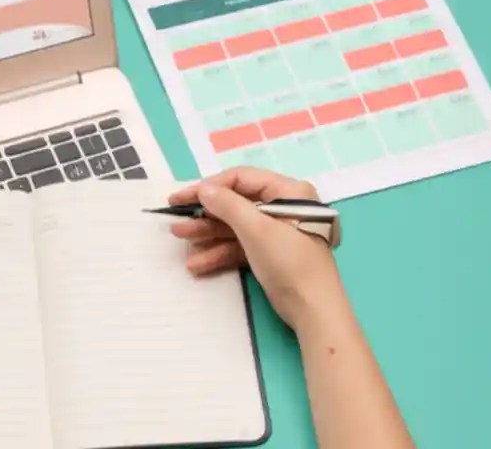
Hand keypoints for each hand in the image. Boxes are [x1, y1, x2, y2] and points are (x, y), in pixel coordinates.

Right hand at [168, 167, 346, 331]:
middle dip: (205, 215)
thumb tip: (203, 188)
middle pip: (235, 204)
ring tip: (181, 242)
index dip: (210, 187)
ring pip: (234, 227)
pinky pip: (239, 246)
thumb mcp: (256, 230)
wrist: (314, 311)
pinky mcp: (269, 253)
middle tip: (176, 222)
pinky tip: (197, 264)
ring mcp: (276, 232)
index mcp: (288, 192)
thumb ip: (227, 205)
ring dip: (207, 235)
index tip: (182, 198)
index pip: (241, 179)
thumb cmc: (290, 263)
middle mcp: (282, 207)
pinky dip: (219, 253)